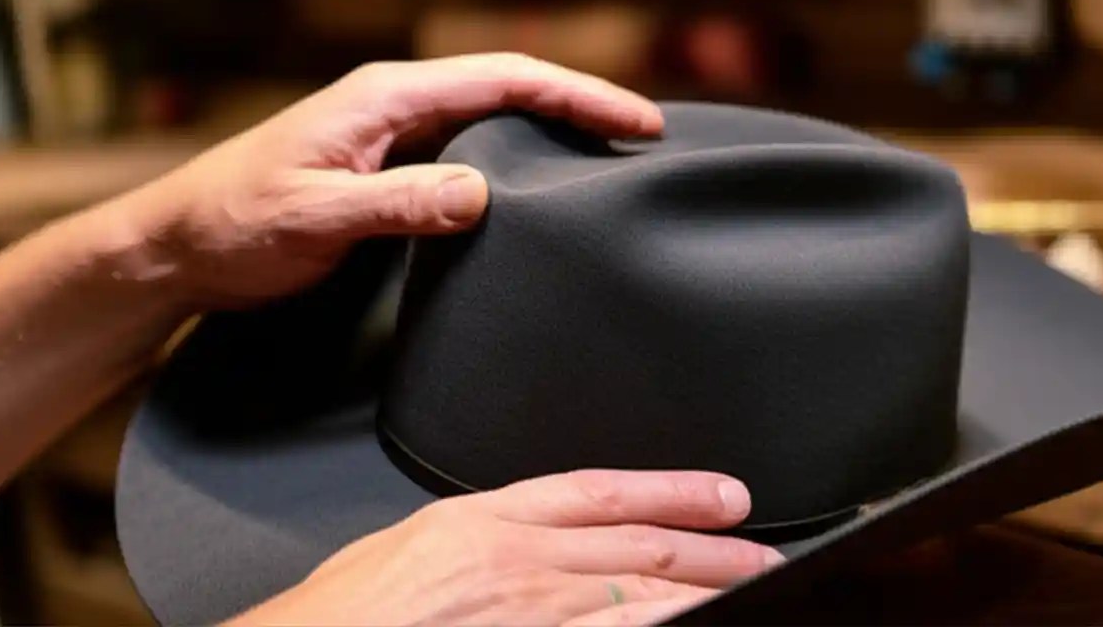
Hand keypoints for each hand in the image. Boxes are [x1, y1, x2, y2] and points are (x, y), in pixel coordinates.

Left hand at [125, 53, 661, 308]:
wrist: (177, 245)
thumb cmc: (233, 224)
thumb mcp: (313, 217)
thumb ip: (396, 203)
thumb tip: (482, 191)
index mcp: (385, 97)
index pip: (504, 80)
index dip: (578, 95)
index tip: (637, 122)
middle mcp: (395, 104)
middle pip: (510, 89)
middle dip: (581, 105)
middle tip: (644, 138)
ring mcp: (393, 133)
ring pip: (493, 120)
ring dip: (553, 131)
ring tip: (610, 156)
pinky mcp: (388, 165)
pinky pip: (469, 152)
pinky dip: (517, 161)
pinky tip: (540, 187)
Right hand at [225, 470, 782, 626]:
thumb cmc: (341, 618)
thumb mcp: (411, 548)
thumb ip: (480, 537)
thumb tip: (529, 538)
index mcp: (484, 521)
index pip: (602, 491)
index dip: (672, 489)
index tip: (721, 493)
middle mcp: (517, 561)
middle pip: (639, 544)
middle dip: (709, 545)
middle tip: (762, 546)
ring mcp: (530, 612)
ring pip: (643, 593)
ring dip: (707, 590)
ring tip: (758, 585)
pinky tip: (697, 624)